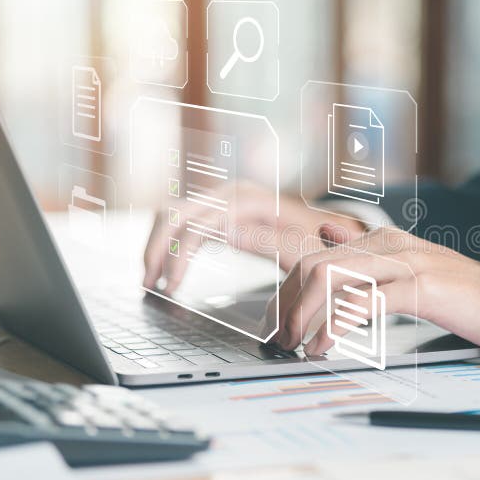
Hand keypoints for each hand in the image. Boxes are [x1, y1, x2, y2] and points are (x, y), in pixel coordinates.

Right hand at [143, 182, 365, 293]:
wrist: (331, 231)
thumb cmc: (319, 244)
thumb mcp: (300, 248)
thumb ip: (264, 240)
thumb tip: (223, 233)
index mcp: (250, 202)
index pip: (198, 225)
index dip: (178, 256)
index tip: (171, 287)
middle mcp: (233, 192)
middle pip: (176, 214)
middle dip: (157, 250)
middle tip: (148, 285)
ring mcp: (225, 195)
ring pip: (173, 212)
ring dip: (157, 244)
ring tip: (151, 278)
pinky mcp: (221, 205)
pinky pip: (183, 215)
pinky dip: (169, 238)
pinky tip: (166, 263)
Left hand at [272, 226, 479, 354]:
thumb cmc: (456, 292)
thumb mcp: (405, 267)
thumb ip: (363, 252)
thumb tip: (325, 233)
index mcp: (380, 238)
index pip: (313, 256)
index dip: (285, 290)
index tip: (273, 320)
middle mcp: (386, 243)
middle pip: (312, 265)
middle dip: (286, 305)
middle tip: (279, 338)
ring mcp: (402, 262)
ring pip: (329, 277)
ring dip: (302, 315)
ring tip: (296, 345)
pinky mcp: (418, 287)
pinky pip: (361, 303)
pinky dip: (333, 327)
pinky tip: (325, 347)